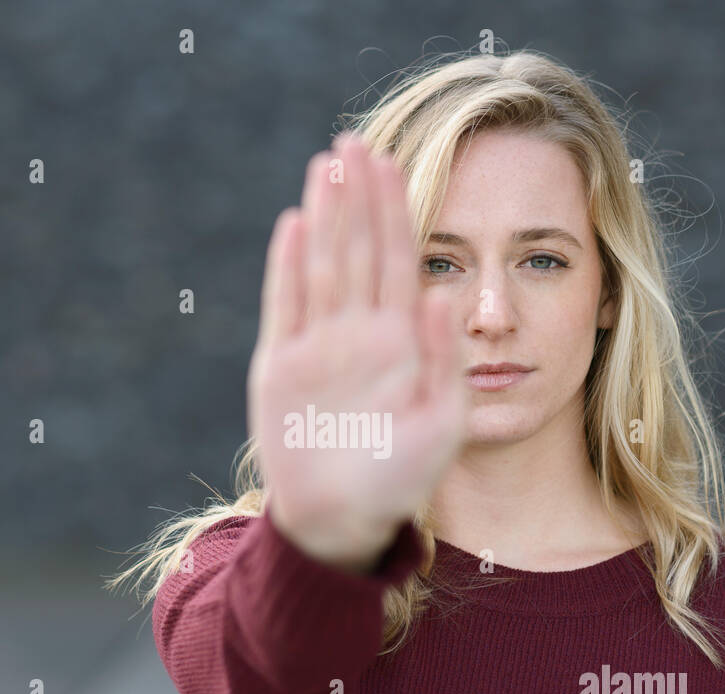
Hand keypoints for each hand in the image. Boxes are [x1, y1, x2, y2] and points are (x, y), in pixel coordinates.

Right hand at [248, 132, 466, 571]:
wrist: (343, 523)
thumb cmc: (401, 480)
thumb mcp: (442, 422)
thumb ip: (444, 359)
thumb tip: (443, 292)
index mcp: (400, 342)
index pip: (398, 260)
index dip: (395, 210)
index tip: (394, 159)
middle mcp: (358, 335)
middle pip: (358, 250)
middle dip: (358, 196)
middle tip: (355, 140)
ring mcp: (317, 348)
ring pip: (322, 266)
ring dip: (324, 216)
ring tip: (325, 165)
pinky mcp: (280, 368)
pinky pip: (285, 306)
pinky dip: (288, 267)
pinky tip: (294, 225)